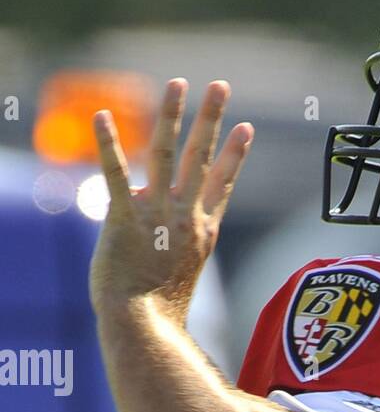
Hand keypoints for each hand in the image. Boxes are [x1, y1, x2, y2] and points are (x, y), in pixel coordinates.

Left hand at [89, 78, 252, 324]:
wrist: (145, 327)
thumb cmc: (161, 313)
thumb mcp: (179, 275)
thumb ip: (170, 240)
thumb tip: (145, 211)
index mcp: (203, 232)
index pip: (222, 183)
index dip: (235, 154)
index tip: (247, 128)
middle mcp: (185, 218)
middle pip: (202, 158)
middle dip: (212, 118)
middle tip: (221, 85)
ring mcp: (156, 216)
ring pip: (167, 155)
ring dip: (173, 115)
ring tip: (178, 83)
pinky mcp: (124, 220)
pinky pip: (115, 175)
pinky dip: (109, 144)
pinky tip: (102, 115)